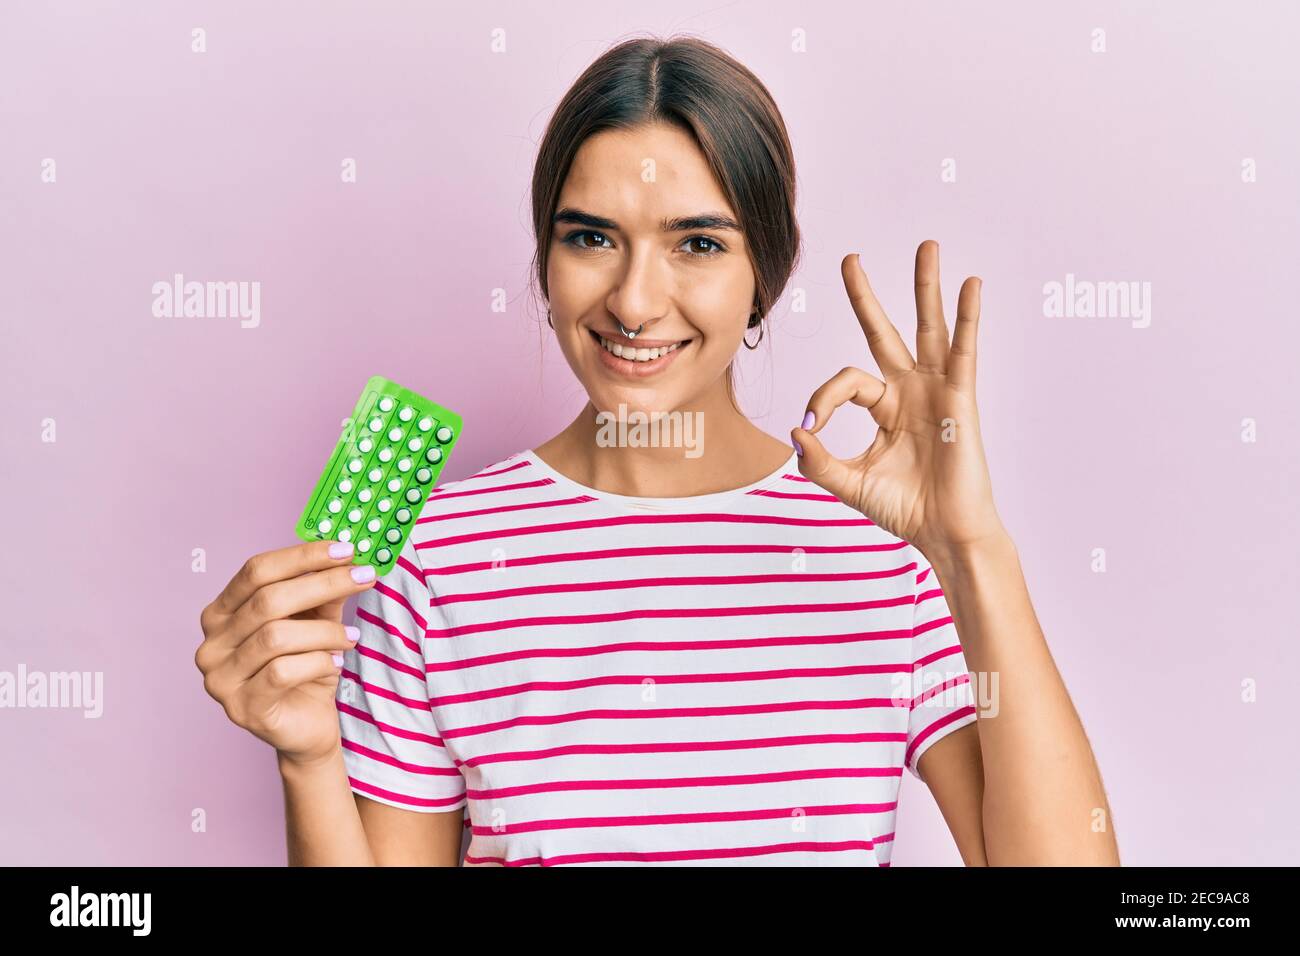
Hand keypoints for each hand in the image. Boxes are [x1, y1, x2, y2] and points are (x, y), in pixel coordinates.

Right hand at [195, 540, 377, 767]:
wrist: (307, 726)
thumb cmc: (307, 669)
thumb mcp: (317, 622)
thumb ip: (324, 593)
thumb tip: (348, 558)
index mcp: (222, 613)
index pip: (256, 570)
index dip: (302, 556)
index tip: (345, 550)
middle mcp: (212, 643)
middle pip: (267, 599)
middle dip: (323, 584)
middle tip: (365, 579)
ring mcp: (221, 678)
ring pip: (275, 636)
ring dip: (324, 631)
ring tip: (351, 636)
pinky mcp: (242, 707)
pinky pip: (282, 672)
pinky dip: (318, 662)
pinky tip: (336, 663)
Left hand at [791, 241, 1005, 557]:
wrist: (944, 533)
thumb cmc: (904, 510)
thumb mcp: (849, 484)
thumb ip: (820, 461)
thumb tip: (797, 430)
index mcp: (884, 408)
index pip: (846, 382)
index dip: (823, 398)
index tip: (812, 426)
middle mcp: (909, 391)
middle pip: (884, 332)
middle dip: (866, 296)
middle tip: (850, 258)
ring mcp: (936, 390)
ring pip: (927, 328)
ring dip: (926, 287)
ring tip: (927, 246)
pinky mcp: (960, 398)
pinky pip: (963, 350)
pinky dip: (968, 317)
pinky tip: (971, 285)